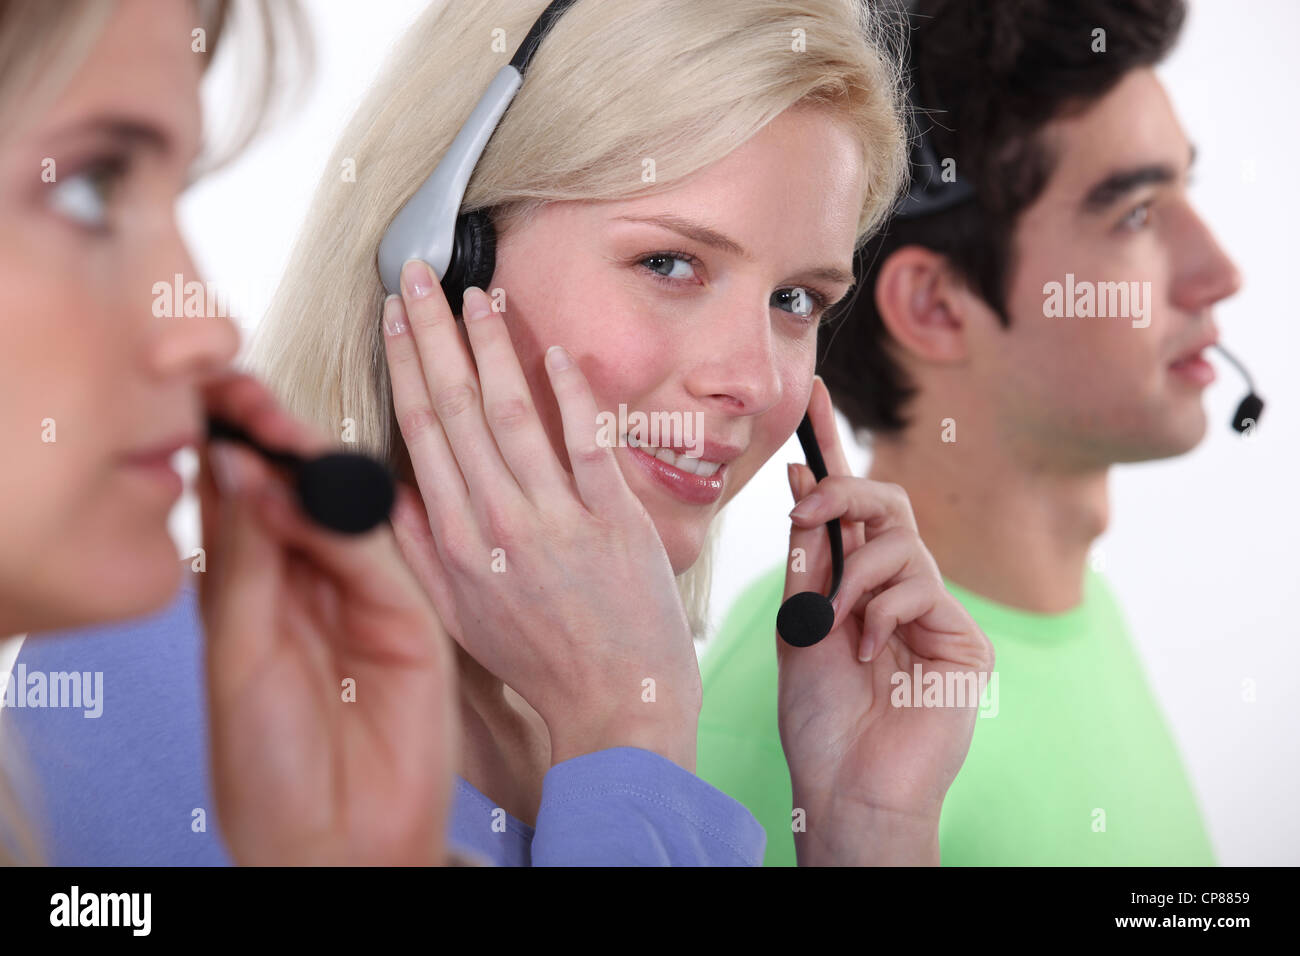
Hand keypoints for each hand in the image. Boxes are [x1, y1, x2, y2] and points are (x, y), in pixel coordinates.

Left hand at [197, 371, 458, 864]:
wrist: (334, 843)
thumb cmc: (269, 770)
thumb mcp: (236, 656)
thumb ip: (243, 562)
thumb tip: (232, 468)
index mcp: (258, 594)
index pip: (244, 501)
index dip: (225, 448)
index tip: (200, 398)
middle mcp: (311, 587)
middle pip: (293, 494)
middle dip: (266, 439)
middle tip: (236, 390)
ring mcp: (364, 599)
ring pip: (337, 512)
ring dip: (301, 463)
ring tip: (262, 420)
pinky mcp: (410, 617)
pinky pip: (373, 554)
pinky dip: (335, 519)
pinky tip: (296, 490)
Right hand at [381, 263, 699, 768]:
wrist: (614, 701)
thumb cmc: (538, 658)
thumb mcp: (456, 613)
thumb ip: (417, 547)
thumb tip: (388, 485)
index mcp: (452, 542)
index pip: (418, 432)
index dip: (404, 365)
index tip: (394, 316)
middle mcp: (496, 522)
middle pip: (455, 408)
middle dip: (433, 333)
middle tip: (419, 276)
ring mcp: (556, 518)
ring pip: (513, 413)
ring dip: (492, 348)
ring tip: (478, 295)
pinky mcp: (614, 519)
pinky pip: (588, 442)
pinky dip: (571, 393)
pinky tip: (554, 351)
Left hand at [776, 378, 993, 864]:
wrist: (843, 786)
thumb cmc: (817, 717)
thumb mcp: (799, 623)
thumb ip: (809, 557)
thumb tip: (801, 482)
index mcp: (856, 584)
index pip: (852, 506)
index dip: (835, 452)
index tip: (814, 400)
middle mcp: (899, 590)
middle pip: (887, 503)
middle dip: (846, 491)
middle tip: (808, 505)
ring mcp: (935, 612)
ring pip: (902, 541)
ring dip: (856, 575)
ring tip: (838, 625)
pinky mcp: (963, 639)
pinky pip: (921, 587)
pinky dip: (882, 612)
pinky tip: (870, 653)